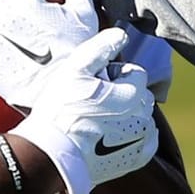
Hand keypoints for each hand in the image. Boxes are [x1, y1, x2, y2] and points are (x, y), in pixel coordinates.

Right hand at [8, 30, 157, 193]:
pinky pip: (145, 139)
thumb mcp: (75, 68)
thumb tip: (121, 35)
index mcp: (133, 94)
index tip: (92, 86)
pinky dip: (132, 134)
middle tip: (93, 103)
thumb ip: (102, 47)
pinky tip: (109, 136)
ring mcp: (142, 140)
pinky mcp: (137, 158)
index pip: (133, 72)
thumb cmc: (60, 110)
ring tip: (96, 122)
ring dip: (126, 114)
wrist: (50, 155)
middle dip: (122, 93)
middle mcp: (144, 118)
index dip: (111, 75)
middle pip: (139, 94)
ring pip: (141, 115)